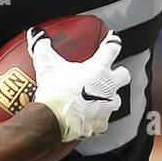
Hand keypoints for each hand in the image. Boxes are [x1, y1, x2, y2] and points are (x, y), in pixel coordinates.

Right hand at [27, 27, 128, 142]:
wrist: (53, 120)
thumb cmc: (55, 91)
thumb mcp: (47, 65)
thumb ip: (43, 48)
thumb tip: (37, 36)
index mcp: (98, 68)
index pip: (112, 48)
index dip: (113, 42)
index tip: (112, 40)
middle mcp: (108, 86)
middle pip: (124, 75)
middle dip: (118, 74)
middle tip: (107, 75)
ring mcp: (107, 106)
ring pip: (116, 100)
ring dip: (107, 99)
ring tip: (94, 100)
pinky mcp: (102, 124)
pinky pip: (102, 120)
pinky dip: (95, 119)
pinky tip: (85, 117)